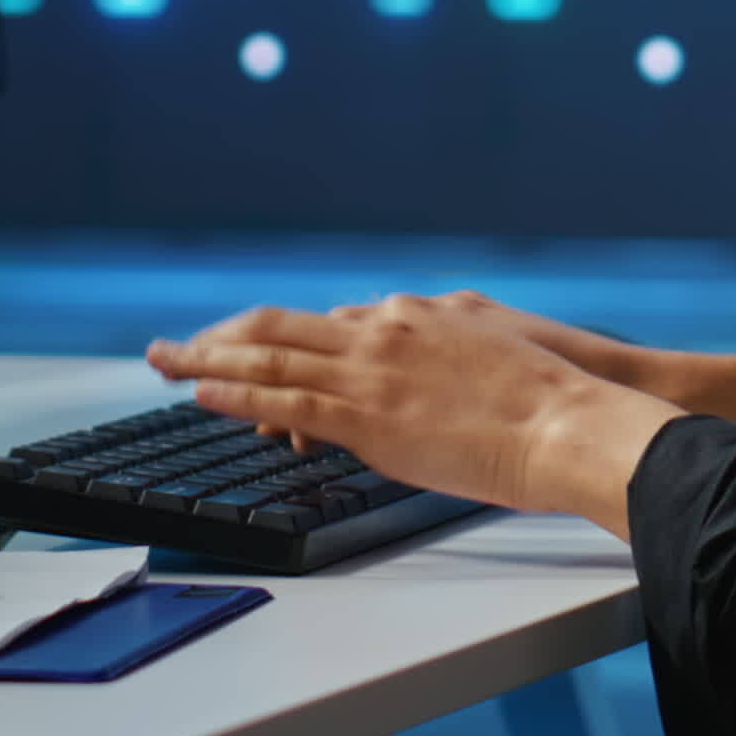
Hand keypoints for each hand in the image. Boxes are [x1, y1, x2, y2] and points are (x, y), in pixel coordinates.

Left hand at [148, 293, 683, 536]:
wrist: (570, 419)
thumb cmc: (550, 397)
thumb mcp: (494, 351)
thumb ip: (449, 353)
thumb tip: (426, 375)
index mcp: (414, 316)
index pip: (330, 325)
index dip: (285, 342)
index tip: (254, 351)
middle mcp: (383, 329)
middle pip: (282, 325)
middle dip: (224, 335)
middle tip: (178, 346)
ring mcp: (371, 369)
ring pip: (268, 355)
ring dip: (208, 358)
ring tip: (164, 362)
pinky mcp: (367, 415)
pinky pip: (283, 398)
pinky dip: (235, 392)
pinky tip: (201, 392)